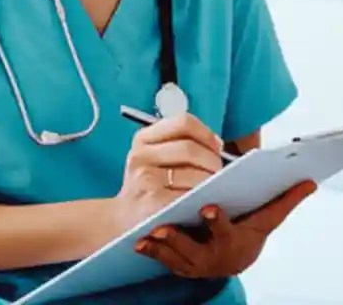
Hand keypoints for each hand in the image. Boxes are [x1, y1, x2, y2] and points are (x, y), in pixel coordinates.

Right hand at [112, 114, 225, 231]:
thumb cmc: (147, 187)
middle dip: (213, 161)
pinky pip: (188, 195)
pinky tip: (203, 202)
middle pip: (190, 149)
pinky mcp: (152, 202)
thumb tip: (217, 145)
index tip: (217, 147)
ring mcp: (145, 179)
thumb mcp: (153, 159)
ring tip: (214, 188)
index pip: (183, 122)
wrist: (123, 219)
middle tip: (220, 174)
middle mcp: (141, 155)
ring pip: (193, 173)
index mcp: (143, 139)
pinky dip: (202, 198)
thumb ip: (179, 145)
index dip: (206, 134)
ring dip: (211, 182)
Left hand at [135, 179, 316, 278]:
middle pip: (194, 250)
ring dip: (161, 246)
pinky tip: (139, 241)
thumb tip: (310, 181)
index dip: (217, 222)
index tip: (208, 208)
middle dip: (179, 239)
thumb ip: (285, 201)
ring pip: (174, 256)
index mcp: (234, 241)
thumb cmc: (247, 235)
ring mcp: (193, 263)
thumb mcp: (266, 221)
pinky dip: (152, 251)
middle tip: (164, 226)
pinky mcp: (178, 264)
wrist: (231, 261)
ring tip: (148, 232)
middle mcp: (212, 257)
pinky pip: (162, 259)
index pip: (226, 231)